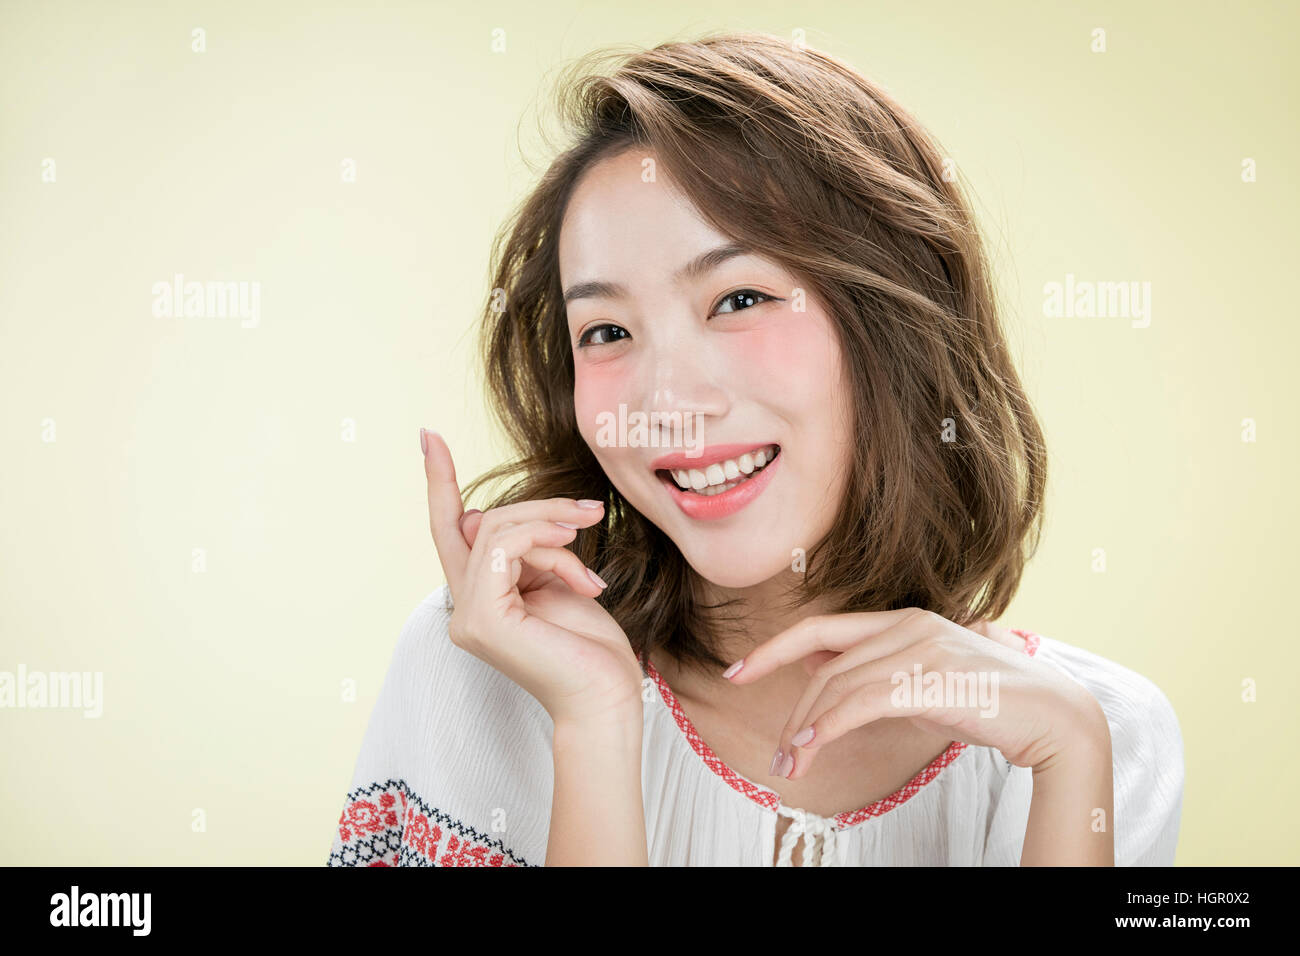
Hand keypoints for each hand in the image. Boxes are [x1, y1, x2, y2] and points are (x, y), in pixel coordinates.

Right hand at [421, 428, 643, 724]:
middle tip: (591, 512)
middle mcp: (463, 608)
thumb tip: (491, 515)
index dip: (439, 482)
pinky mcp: (482, 619)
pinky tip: (578, 565)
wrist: (607, 697)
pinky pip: (505, 547)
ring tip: (589, 554)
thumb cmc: (590, 648)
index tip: (429, 437)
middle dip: (541, 508)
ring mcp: (467, 616)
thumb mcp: (556, 581)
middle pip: (483, 522)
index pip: (449, 530)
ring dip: (552, 528)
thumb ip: (525, 550)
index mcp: (480, 598)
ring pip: (497, 529)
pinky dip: (546, 544)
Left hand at [724, 608, 1107, 778]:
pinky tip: (810, 750)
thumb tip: (822, 670)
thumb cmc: (993, 703)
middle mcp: (909, 625)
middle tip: (777, 753)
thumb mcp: (928, 679)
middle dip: (791, 709)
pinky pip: (858, 704)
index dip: (774, 649)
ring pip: (836, 686)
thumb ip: (880, 671)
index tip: (738, 672)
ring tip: (791, 766)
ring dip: (805, 730)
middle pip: (823, 664)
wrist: (1056, 717)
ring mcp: (920, 648)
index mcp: (906, 620)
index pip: (822, 628)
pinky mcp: (930, 678)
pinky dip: (826, 728)